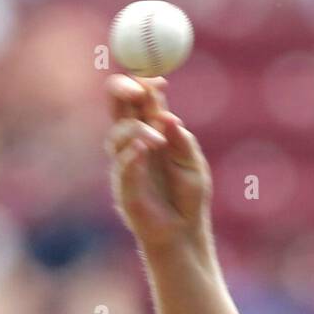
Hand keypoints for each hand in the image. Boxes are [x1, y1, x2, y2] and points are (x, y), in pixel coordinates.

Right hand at [105, 73, 212, 250]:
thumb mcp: (194, 166)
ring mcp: (126, 163)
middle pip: (120, 108)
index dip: (145, 85)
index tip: (158, 80)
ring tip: (158, 140)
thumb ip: (183, 142)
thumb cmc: (189, 199)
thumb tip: (169, 117)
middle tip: (136, 88)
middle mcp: (136, 143)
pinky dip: (132, 154)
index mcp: (154, 131)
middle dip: (123, 92)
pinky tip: (143, 149)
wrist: (183, 234)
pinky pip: (122, 165)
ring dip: (136, 130)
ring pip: (118, 134)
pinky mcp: (124, 186)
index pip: (142, 100)